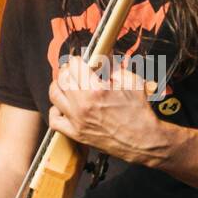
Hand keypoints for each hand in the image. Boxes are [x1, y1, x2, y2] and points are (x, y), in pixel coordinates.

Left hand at [47, 55, 169, 166]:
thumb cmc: (140, 113)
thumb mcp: (132, 82)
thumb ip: (114, 68)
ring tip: (65, 83)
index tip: (79, 60)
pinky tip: (63, 106)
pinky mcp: (76, 133)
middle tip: (73, 69)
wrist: (143, 140)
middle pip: (63, 78)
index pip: (75, 66)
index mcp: (97, 89)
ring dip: (58, 85)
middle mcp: (83, 104)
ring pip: (55, 95)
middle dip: (67, 69)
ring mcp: (77, 120)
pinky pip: (55, 120)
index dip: (77, 59)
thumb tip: (105, 57)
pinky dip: (55, 110)